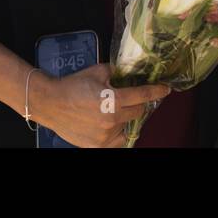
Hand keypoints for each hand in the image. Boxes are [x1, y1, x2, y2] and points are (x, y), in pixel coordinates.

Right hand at [29, 63, 171, 147]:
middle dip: (135, 104)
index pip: (143, 95)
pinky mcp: (97, 146)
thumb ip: (116, 72)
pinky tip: (108, 125)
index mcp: (114, 99)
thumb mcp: (97, 71)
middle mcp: (112, 119)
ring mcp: (105, 135)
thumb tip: (127, 72)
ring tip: (111, 112)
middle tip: (126, 99)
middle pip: (138, 112)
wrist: (50, 103)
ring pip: (127, 126)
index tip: (166, 89)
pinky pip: (117, 141)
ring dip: (124, 119)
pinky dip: (116, 133)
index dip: (157, 91)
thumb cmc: (73, 85)